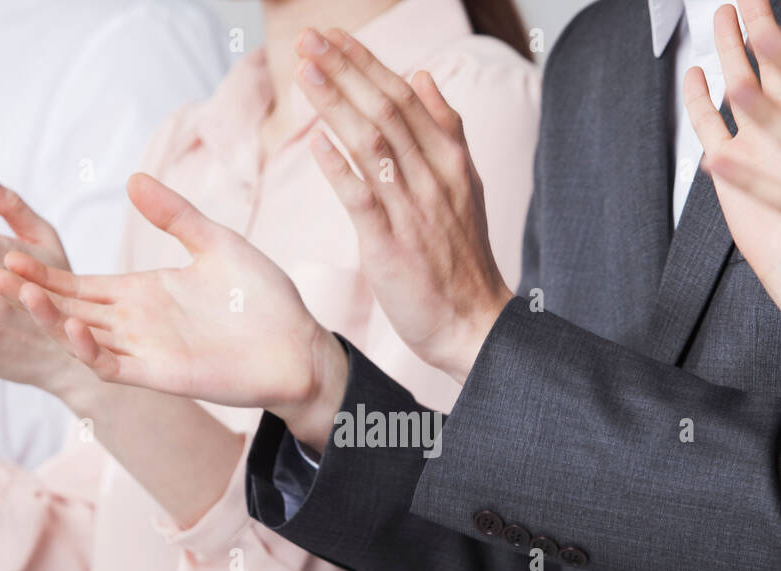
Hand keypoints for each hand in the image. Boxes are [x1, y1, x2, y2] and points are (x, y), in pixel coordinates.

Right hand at [9, 172, 347, 444]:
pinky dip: (88, 346)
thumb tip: (132, 179)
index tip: (5, 249)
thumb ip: (174, 215)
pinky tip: (71, 321)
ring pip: (80, 334)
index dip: (43, 269)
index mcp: (142, 292)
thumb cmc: (264, 298)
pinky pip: (113, 363)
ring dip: (47, 314)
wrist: (299, 346)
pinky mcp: (161, 374)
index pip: (80, 281)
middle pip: (67, 306)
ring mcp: (145, 350)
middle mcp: (135, 323)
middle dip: (29, 290)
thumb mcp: (215, 244)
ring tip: (15, 290)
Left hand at [293, 28, 510, 382]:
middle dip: (345, 69)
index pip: (404, 97)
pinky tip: (316, 142)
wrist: (474, 324)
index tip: (334, 36)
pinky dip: (339, 167)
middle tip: (309, 38)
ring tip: (306, 70)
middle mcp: (434, 178)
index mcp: (450, 160)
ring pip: (373, 144)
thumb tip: (425, 75)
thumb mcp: (465, 185)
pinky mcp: (392, 245)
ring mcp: (414, 211)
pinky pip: (363, 198)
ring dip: (337, 103)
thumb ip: (446, 129)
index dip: (367, 63)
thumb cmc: (461, 259)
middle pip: (386, 110)